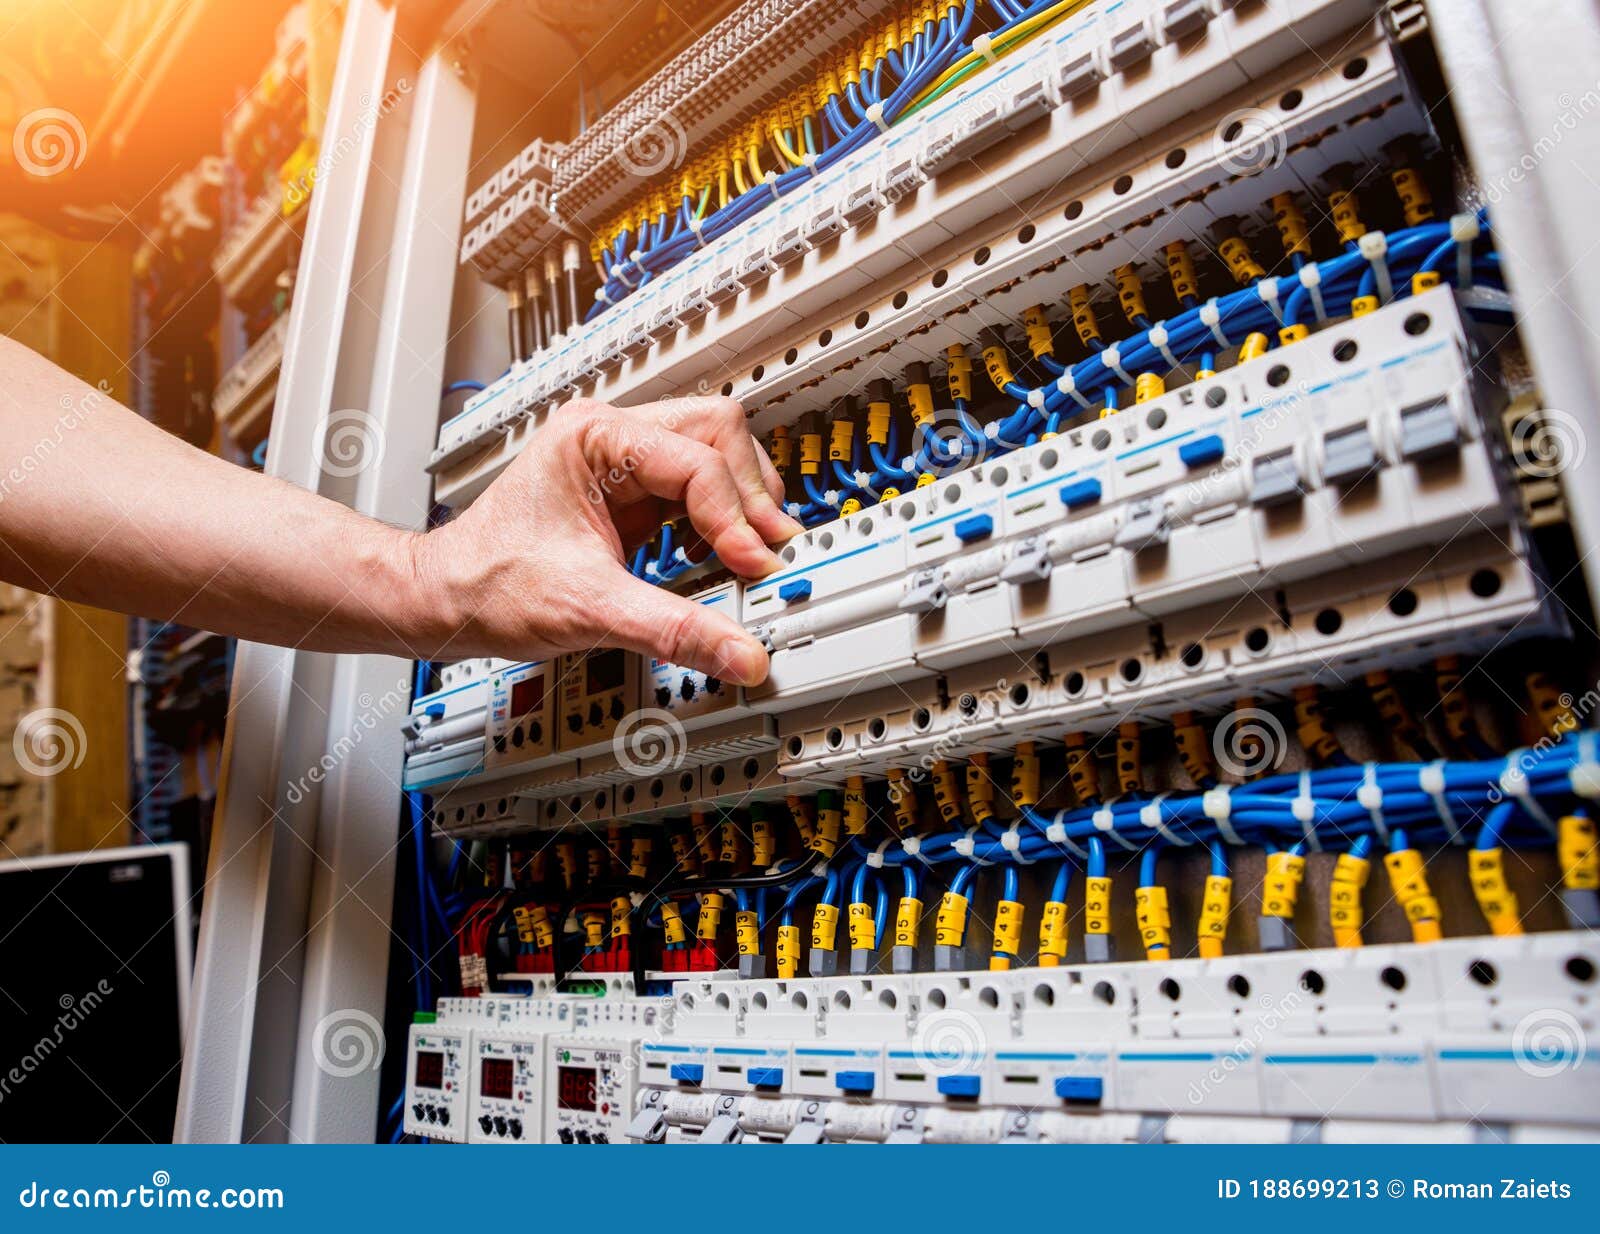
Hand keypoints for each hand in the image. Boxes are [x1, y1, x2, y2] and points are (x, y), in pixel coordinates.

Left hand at [417, 395, 801, 684]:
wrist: (444, 601)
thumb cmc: (487, 584)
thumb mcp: (590, 611)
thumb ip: (673, 631)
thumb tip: (739, 653)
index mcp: (595, 437)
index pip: (699, 460)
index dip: (734, 516)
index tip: (752, 565)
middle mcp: (612, 437)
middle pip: (719, 431)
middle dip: (749, 492)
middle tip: (766, 549)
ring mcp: (622, 463)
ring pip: (715, 453)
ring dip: (739, 503)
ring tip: (746, 554)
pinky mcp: (629, 494)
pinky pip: (697, 490)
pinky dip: (718, 520)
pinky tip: (714, 556)